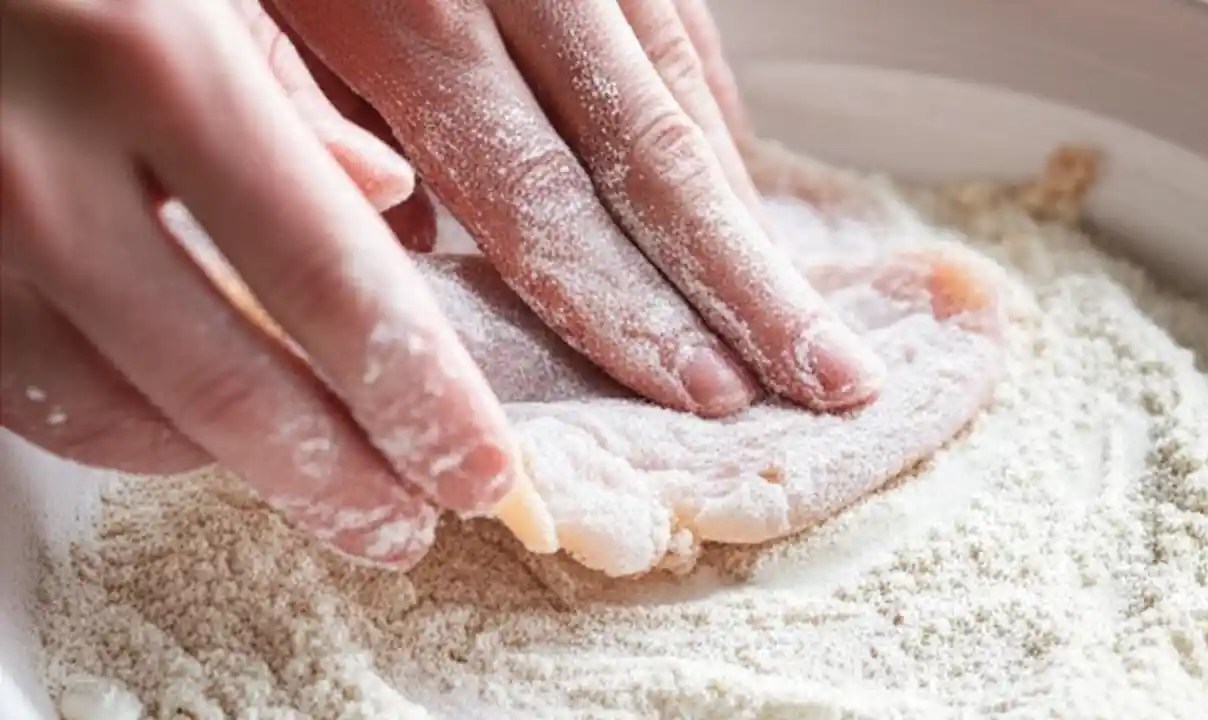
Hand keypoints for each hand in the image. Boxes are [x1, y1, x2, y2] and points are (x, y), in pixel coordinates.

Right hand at [1, 0, 516, 567]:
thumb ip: (287, 87)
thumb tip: (385, 199)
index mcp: (153, 61)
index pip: (330, 281)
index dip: (417, 399)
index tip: (478, 471)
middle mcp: (42, 166)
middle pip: (228, 384)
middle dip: (339, 482)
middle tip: (408, 527)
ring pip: (120, 417)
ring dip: (239, 467)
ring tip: (323, 483)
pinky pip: (32, 399)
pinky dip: (132, 431)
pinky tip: (198, 430)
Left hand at [275, 0, 884, 415]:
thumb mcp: (221, 6)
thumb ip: (309, 120)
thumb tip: (413, 234)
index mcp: (405, 9)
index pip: (540, 201)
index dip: (627, 309)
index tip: (705, 394)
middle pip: (656, 164)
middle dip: (746, 291)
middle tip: (832, 382)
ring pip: (687, 100)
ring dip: (747, 220)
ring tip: (806, 317)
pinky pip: (679, 36)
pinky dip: (714, 126)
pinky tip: (738, 199)